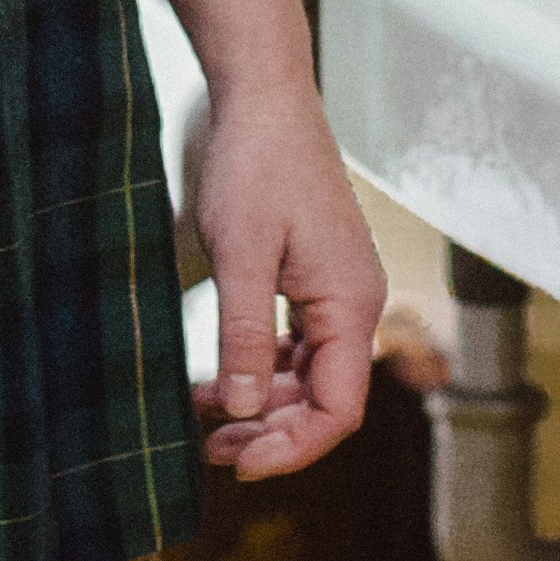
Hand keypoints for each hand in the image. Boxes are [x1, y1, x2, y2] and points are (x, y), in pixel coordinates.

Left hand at [186, 80, 387, 483]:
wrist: (265, 96)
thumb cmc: (256, 165)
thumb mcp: (240, 253)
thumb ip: (242, 335)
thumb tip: (241, 410)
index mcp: (350, 304)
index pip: (339, 410)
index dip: (293, 448)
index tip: (239, 464)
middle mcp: (355, 304)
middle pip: (326, 400)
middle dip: (272, 433)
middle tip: (210, 452)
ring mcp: (338, 290)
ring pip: (309, 376)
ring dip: (263, 406)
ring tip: (204, 424)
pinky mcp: (316, 277)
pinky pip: (297, 344)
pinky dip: (261, 369)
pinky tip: (215, 380)